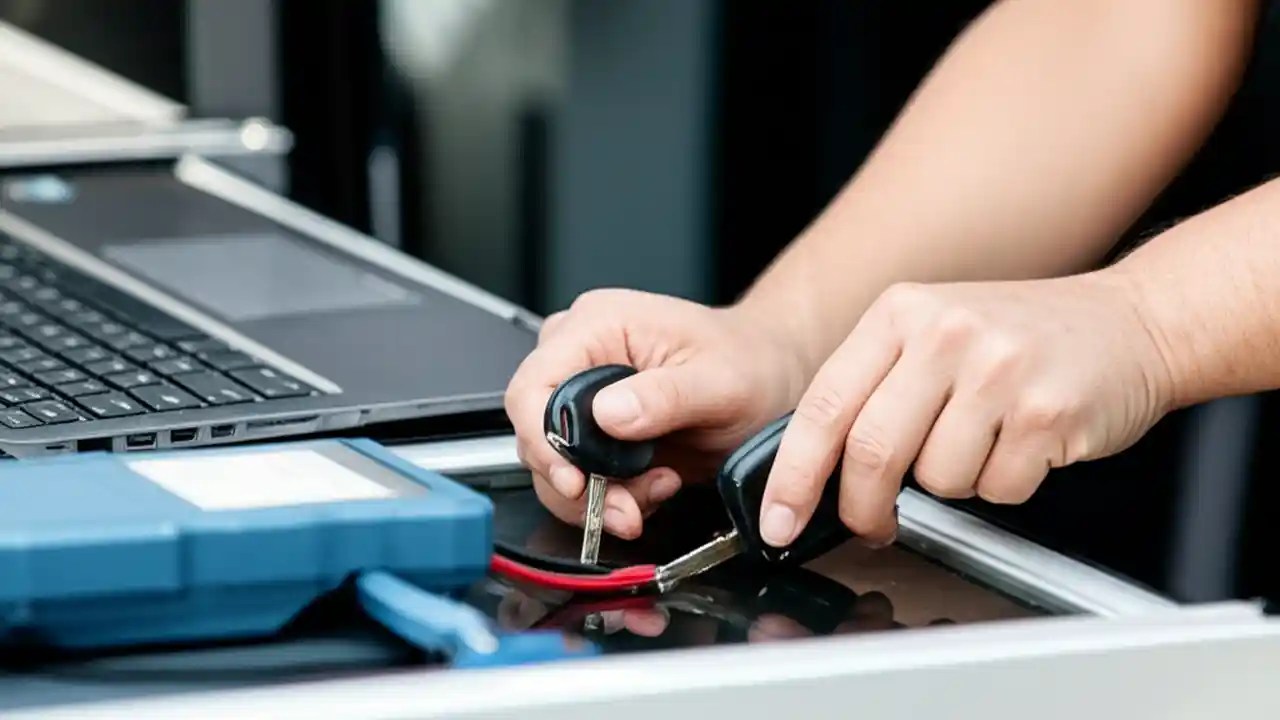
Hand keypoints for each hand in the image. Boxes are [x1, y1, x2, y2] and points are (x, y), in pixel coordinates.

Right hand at [506, 289, 806, 539]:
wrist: (772, 375)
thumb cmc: (751, 361)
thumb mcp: (721, 381)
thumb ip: (665, 397)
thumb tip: (608, 414)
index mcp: (598, 325)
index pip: (534, 386)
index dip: (543, 439)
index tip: (575, 480)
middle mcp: (580, 355)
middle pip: (538, 432)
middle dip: (579, 481)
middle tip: (627, 506)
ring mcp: (585, 395)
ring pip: (555, 463)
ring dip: (599, 495)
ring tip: (656, 490)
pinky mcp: (597, 431)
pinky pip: (580, 475)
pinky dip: (611, 497)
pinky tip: (655, 486)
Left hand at [759, 271, 1173, 547]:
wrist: (1131, 322)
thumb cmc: (1020, 340)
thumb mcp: (931, 334)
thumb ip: (873, 389)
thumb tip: (812, 473)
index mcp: (899, 313)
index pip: (823, 405)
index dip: (793, 475)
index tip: (777, 521)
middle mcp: (944, 332)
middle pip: (871, 451)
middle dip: (863, 508)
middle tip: (874, 524)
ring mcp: (998, 368)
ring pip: (936, 479)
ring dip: (952, 486)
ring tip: (983, 443)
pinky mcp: (1046, 410)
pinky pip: (996, 490)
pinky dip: (1004, 486)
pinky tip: (1023, 445)